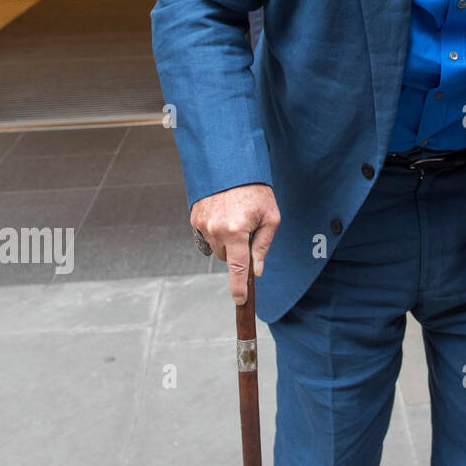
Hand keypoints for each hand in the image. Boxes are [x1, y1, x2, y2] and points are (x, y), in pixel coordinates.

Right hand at [190, 183, 280, 304]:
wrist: (233, 166)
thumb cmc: (257, 191)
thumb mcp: (270, 217)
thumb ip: (263, 245)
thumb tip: (257, 270)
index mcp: (236, 231)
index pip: (238, 268)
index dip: (239, 287)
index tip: (240, 300)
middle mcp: (216, 230)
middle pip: (227, 258)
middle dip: (238, 251)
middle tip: (248, 230)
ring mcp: (202, 224)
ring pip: (216, 248)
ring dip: (227, 241)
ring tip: (237, 218)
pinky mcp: (194, 218)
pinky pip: (206, 235)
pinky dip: (216, 231)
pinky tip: (225, 215)